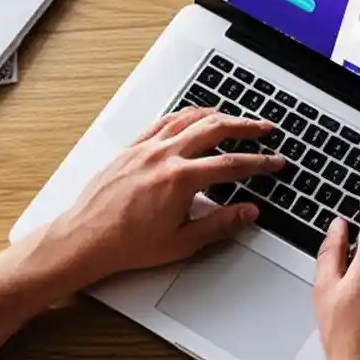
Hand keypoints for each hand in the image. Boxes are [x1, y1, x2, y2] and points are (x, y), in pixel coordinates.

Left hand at [36, 107, 283, 286]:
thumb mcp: (183, 242)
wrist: (84, 239)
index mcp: (181, 179)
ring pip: (189, 119)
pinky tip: (192, 116)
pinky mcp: (131, 148)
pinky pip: (163, 122)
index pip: (232, 165)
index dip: (260, 162)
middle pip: (215, 129)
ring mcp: (146, 148)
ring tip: (234, 117)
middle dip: (245, 127)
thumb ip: (221, 224)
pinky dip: (184, 115)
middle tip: (264, 128)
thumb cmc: (126, 244)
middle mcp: (164, 156)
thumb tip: (248, 212)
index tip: (275, 162)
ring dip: (218, 115)